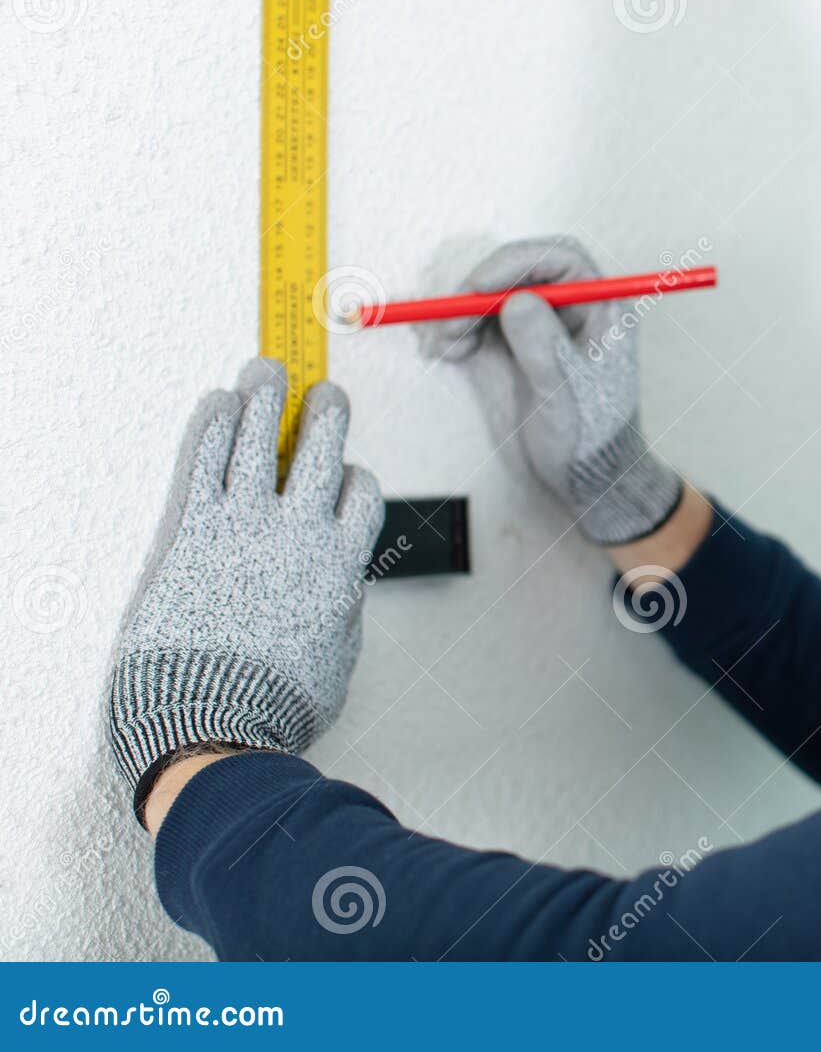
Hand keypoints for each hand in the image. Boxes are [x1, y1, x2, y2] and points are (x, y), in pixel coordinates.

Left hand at [106, 358, 384, 821]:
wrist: (210, 716)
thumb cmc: (272, 703)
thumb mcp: (335, 661)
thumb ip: (341, 616)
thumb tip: (342, 597)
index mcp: (339, 565)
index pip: (360, 494)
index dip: (355, 477)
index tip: (346, 472)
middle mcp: (298, 534)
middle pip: (322, 453)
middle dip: (327, 416)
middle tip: (325, 395)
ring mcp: (243, 525)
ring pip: (262, 441)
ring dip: (266, 398)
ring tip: (266, 371)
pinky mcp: (192, 528)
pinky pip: (206, 461)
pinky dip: (214, 426)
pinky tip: (219, 403)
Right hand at [417, 235, 681, 544]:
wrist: (586, 477)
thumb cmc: (592, 434)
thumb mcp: (567, 388)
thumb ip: (542, 342)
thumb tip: (515, 300)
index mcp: (602, 308)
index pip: (560, 259)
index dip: (517, 261)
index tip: (480, 284)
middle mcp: (572, 309)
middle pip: (519, 273)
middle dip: (481, 290)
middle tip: (452, 317)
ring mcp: (543, 327)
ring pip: (495, 297)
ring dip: (463, 313)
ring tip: (445, 343)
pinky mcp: (518, 347)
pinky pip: (483, 324)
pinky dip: (461, 332)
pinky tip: (448, 352)